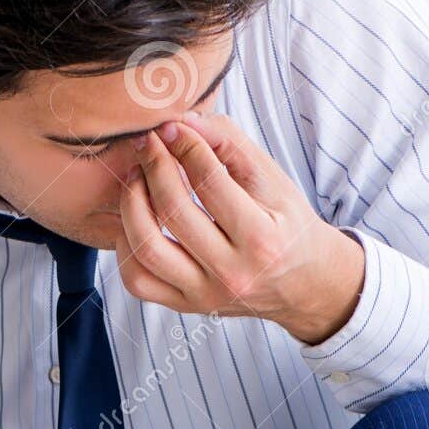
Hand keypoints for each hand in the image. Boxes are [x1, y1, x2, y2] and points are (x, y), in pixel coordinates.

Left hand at [118, 111, 364, 344]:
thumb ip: (229, 143)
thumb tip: (180, 122)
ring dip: (131, 204)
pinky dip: (125, 244)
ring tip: (136, 177)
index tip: (171, 127)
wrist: (303, 284)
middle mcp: (233, 273)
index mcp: (262, 239)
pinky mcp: (186, 307)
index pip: (210, 182)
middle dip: (153, 167)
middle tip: (148, 144)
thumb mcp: (272, 178)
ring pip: (146, 249)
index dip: (184, 145)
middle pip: (174, 212)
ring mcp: (206, 295)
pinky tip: (135, 218)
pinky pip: (138, 279)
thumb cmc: (286, 223)